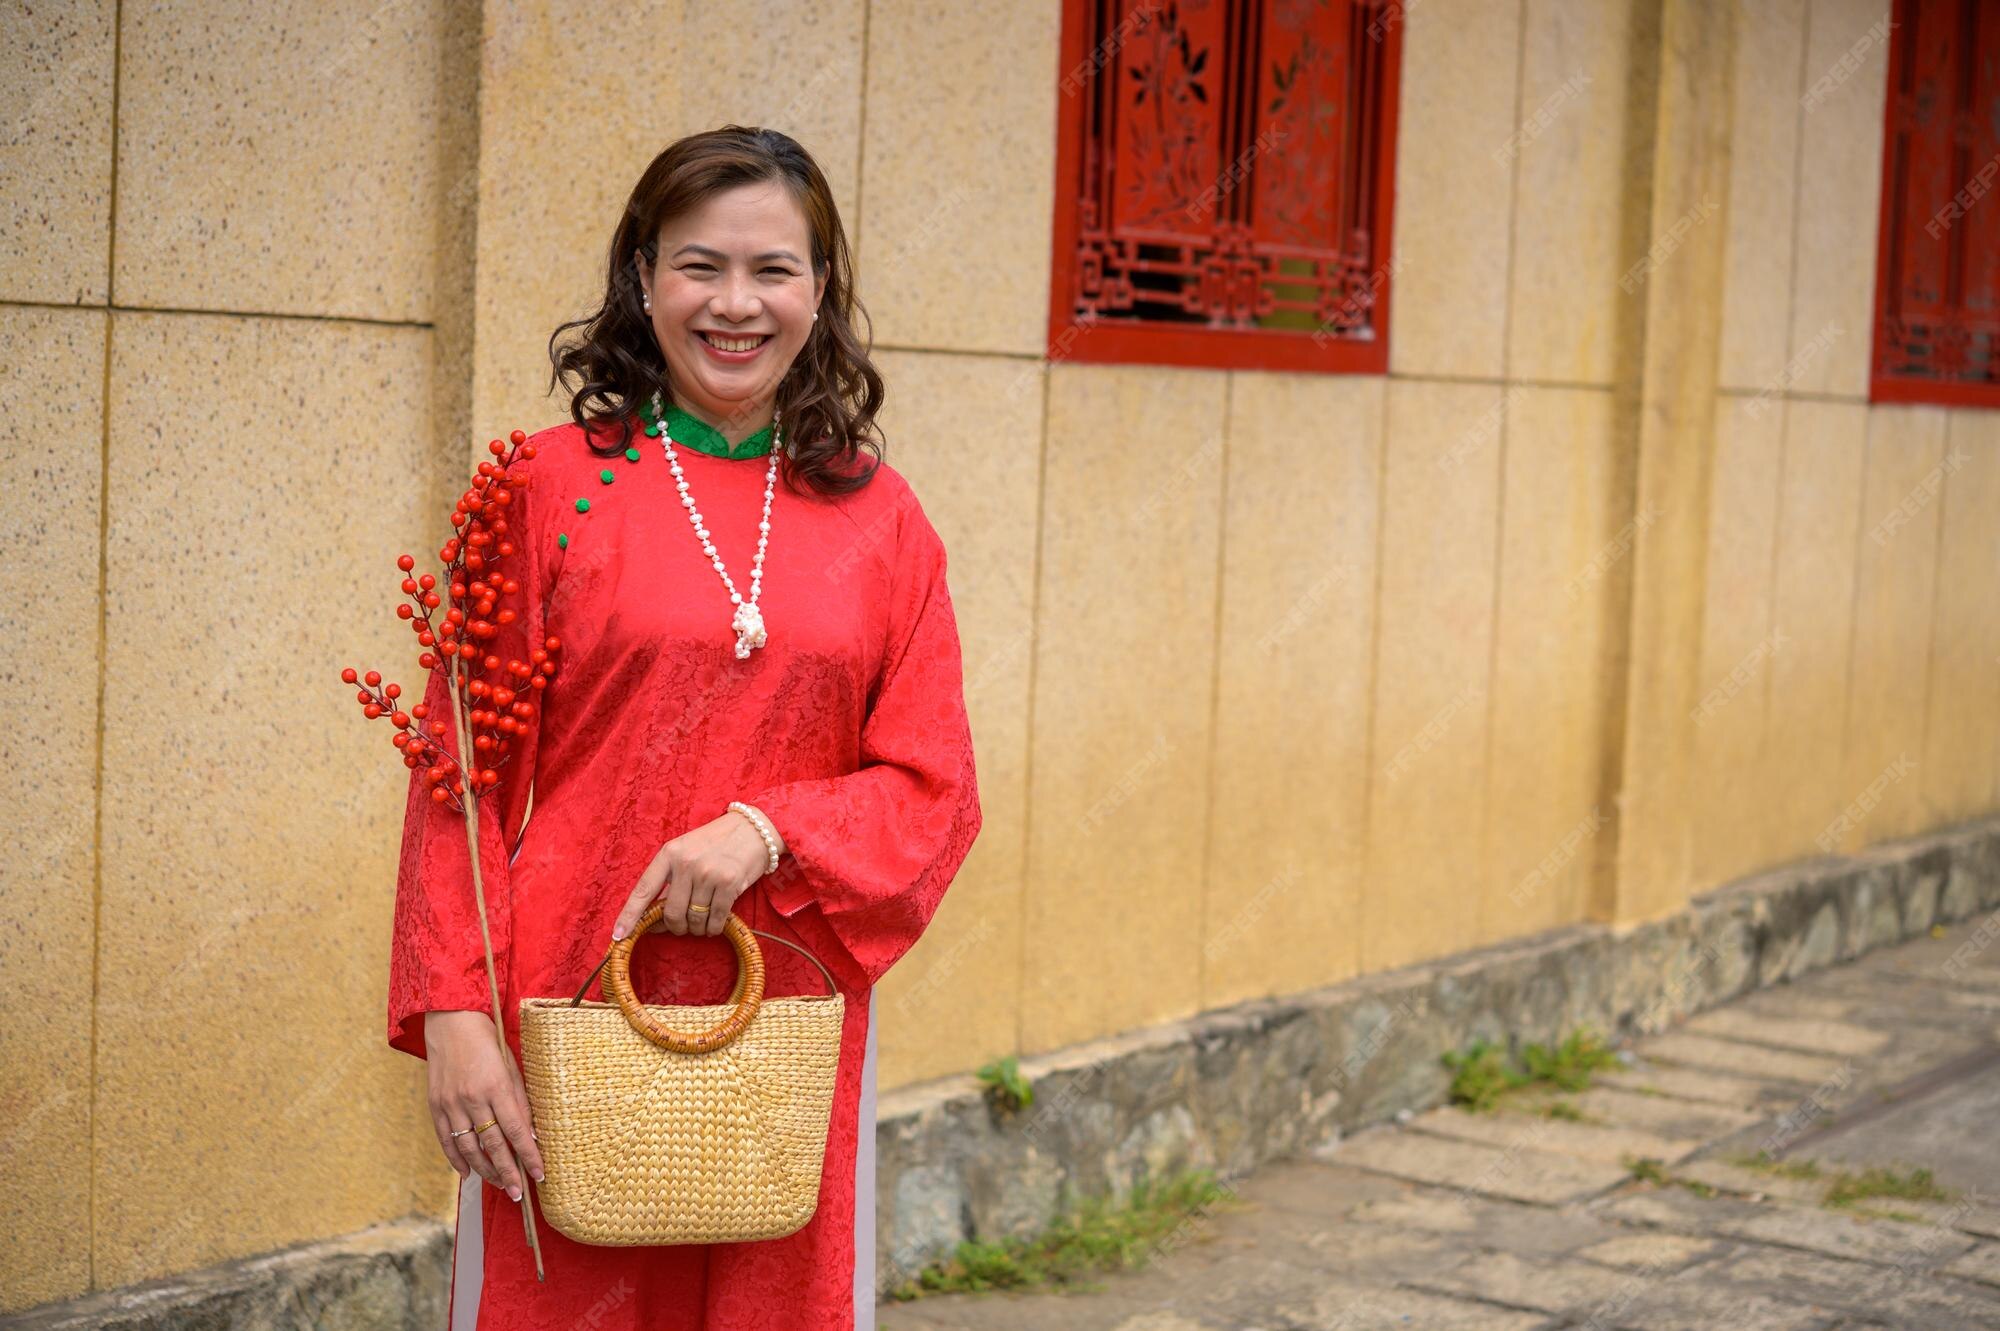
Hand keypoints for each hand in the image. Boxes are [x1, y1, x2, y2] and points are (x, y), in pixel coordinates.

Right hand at [423, 1009, 544, 1200]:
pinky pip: (446, 1139)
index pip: (517, 1131)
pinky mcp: (436, 1105)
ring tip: (498, 1184)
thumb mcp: (512, 1067)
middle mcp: (472, 1098)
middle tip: (518, 1193)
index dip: (529, 1156)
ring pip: (468, 1148)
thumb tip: (530, 1135)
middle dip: (507, 1173)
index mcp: (497, 1086)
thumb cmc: (489, 1042)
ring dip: (484, 1171)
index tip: (539, 1175)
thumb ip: (520, 1101)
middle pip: (493, 1145)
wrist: (452, 1021)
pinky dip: (456, 1160)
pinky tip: (468, 1173)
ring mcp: (451, 1103)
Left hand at [613, 810, 774, 940]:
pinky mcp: (730, 884)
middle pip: (671, 913)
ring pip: (693, 919)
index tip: (618, 936)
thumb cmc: (716, 843)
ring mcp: (708, 874)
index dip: (629, 916)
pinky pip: (715, 920)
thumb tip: (655, 919)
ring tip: (702, 923)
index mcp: (669, 854)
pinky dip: (713, 928)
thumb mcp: (686, 851)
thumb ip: (670, 879)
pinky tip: (715, 924)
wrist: (754, 829)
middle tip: (683, 926)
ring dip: (697, 929)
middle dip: (676, 927)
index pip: (643, 890)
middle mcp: (686, 863)